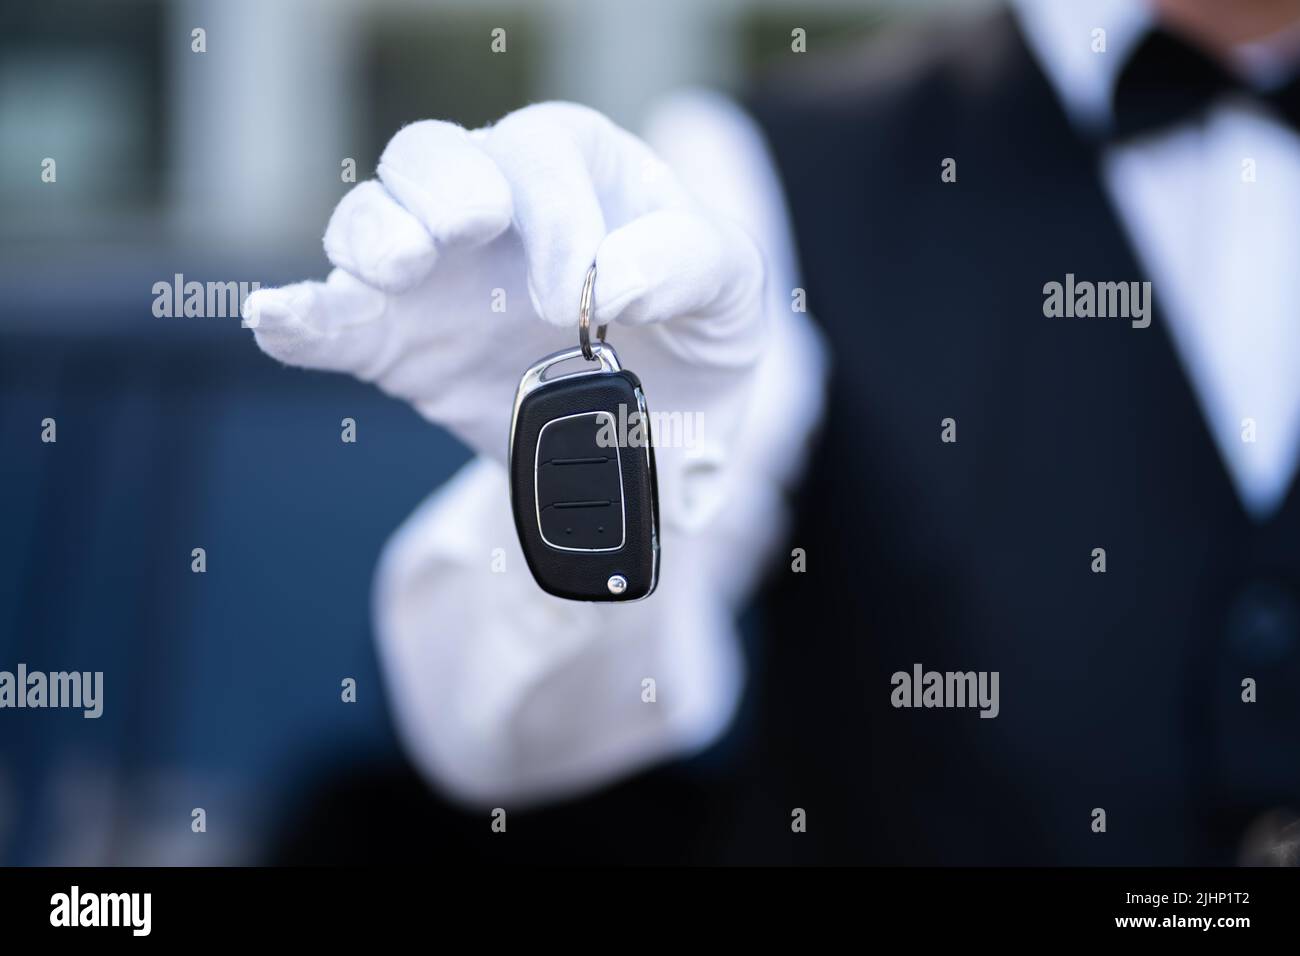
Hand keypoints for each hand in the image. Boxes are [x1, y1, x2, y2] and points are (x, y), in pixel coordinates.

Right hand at [244, 102, 766, 523]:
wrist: (659, 427)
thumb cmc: (698, 333)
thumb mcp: (735, 292)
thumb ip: (694, 263)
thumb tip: (614, 281)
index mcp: (578, 173)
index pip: (543, 152)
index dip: (557, 212)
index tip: (586, 297)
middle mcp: (493, 207)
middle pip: (432, 154)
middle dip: (441, 185)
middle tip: (470, 232)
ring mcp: (435, 274)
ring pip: (369, 219)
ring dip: (371, 236)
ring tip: (396, 272)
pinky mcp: (395, 343)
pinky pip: (331, 317)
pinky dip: (299, 317)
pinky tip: (281, 319)